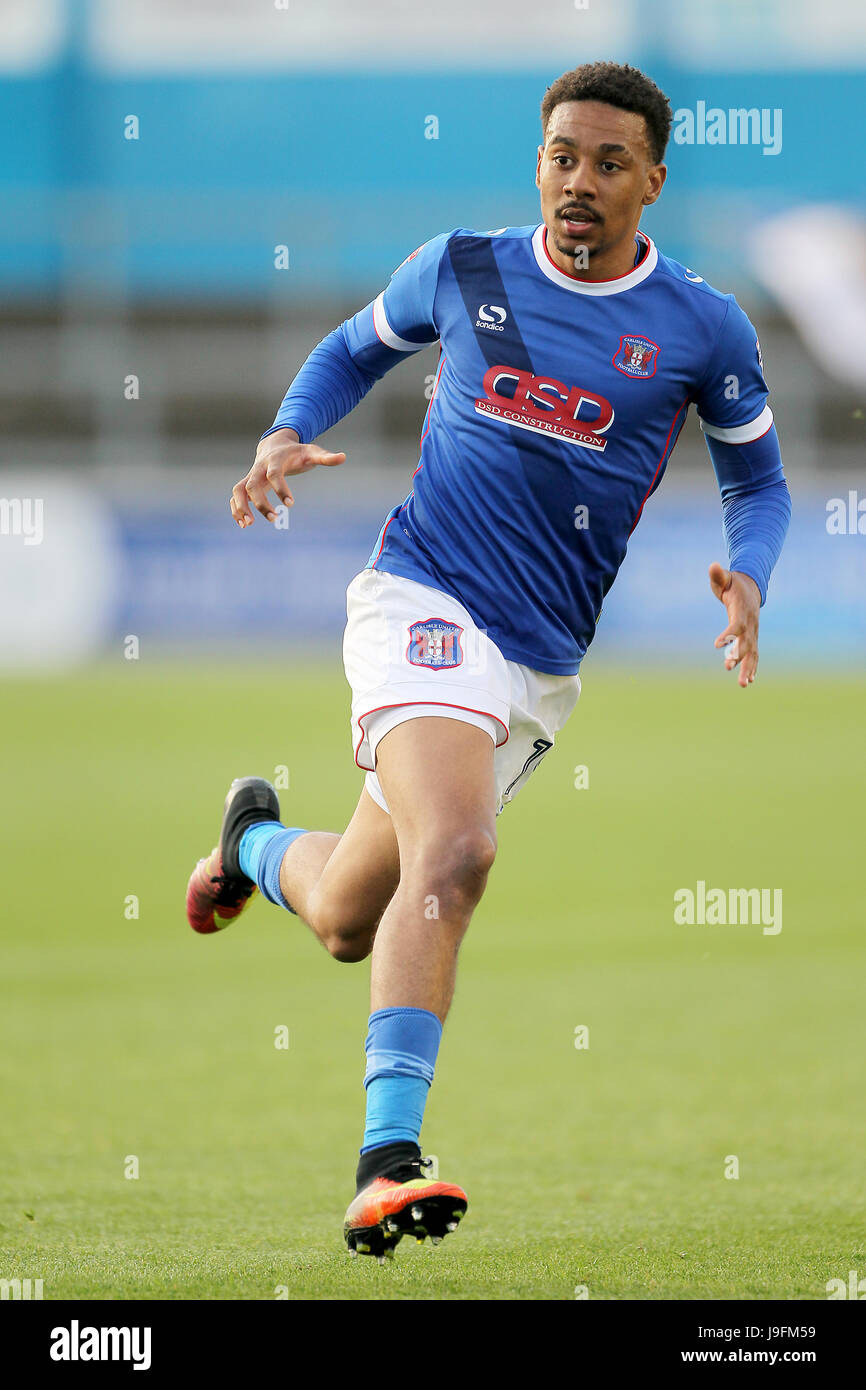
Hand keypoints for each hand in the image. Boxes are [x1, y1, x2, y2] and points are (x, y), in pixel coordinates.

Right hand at [231, 428, 345, 526]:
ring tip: (248, 525)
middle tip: (275, 518)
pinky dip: (235, 509)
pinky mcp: (246, 484)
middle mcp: (259, 468)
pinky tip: (243, 524)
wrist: (275, 445)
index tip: (290, 504)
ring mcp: (250, 476)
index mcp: (275, 460)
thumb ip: (326, 457)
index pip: (274, 473)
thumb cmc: (296, 452)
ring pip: (238, 490)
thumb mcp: (312, 452)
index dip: (280, 488)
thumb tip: (344, 457)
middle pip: (252, 485)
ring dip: (240, 507)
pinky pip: (235, 496)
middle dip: (260, 503)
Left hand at [709, 562, 760, 686]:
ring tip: (743, 684)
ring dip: (748, 669)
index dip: (728, 634)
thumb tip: (713, 566)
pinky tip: (749, 680)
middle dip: (739, 656)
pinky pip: (754, 654)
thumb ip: (718, 575)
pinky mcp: (753, 637)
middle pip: (747, 642)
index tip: (717, 644)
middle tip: (728, 667)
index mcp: (741, 611)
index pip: (736, 625)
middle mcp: (750, 624)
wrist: (751, 587)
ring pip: (752, 653)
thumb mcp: (725, 578)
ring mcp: (754, 632)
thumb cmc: (733, 584)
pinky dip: (752, 667)